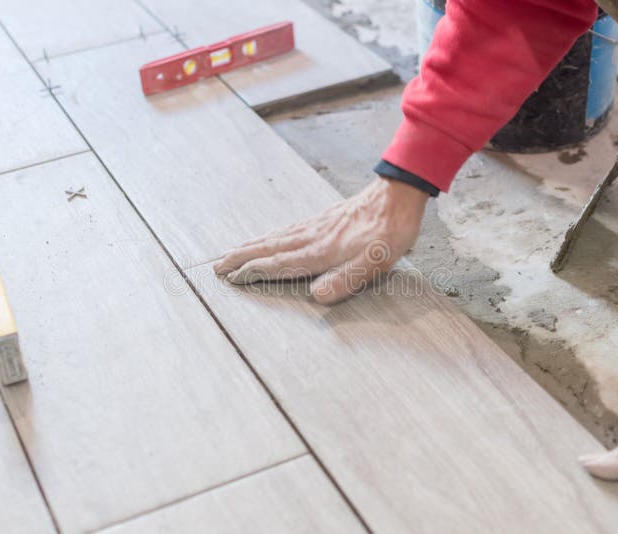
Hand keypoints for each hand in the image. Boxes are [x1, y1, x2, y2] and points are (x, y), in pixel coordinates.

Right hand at [213, 177, 428, 303]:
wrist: (398, 194)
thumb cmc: (389, 231)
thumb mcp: (376, 262)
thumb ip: (345, 280)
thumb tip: (317, 295)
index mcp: (321, 251)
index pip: (280, 263)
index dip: (255, 272)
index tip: (232, 277)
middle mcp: (313, 237)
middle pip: (269, 248)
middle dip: (242, 258)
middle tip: (218, 265)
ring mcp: (316, 226)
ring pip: (276, 237)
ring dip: (252, 246)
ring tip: (233, 252)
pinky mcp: (324, 219)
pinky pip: (288, 229)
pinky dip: (270, 236)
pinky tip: (270, 238)